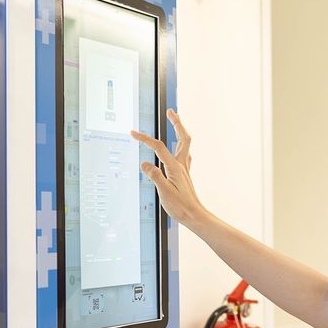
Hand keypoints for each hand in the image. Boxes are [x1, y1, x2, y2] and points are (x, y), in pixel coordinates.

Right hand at [131, 109, 207, 229]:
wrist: (194, 216)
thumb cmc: (180, 207)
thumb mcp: (165, 192)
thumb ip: (155, 176)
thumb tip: (144, 163)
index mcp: (175, 167)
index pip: (159, 147)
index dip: (145, 139)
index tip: (133, 133)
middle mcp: (182, 165)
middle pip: (182, 137)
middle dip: (176, 122)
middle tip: (170, 111)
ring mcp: (184, 168)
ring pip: (185, 143)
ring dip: (180, 130)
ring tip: (174, 121)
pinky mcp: (184, 174)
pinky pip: (184, 153)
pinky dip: (181, 144)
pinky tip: (178, 147)